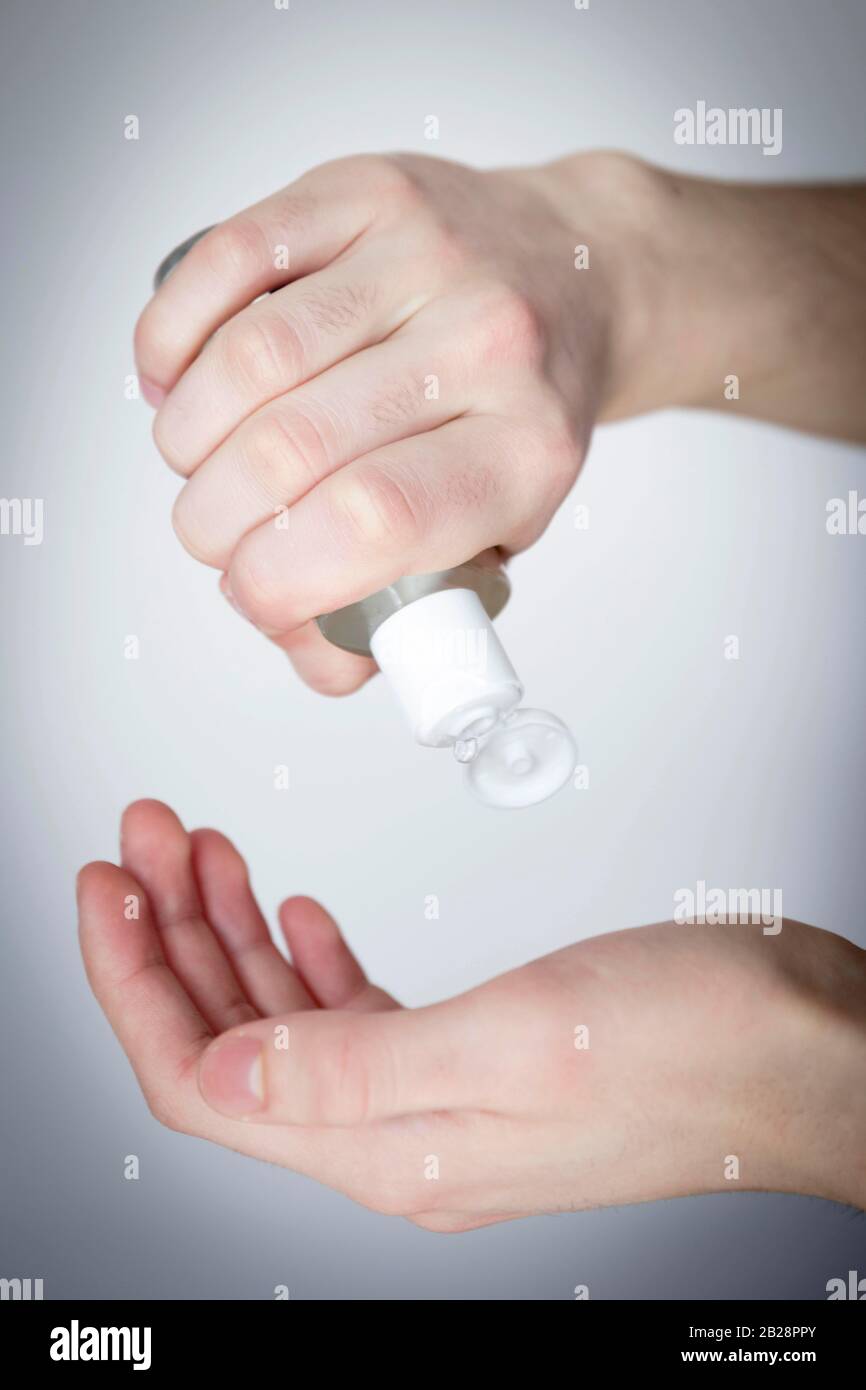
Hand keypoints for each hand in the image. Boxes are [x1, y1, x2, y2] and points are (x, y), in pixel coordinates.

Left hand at [78, 801, 865, 1227]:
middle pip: (234, 1038)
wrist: (804, 1049)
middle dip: (175, 932)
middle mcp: (399, 1131)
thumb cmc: (696, 1047)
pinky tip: (296, 911)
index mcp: (388, 1141)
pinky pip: (355, 1009)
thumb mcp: (512, 1042)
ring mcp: (436, 1095)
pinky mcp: (476, 1056)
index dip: (134, 982)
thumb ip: (352, 1069)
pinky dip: (308, 953)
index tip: (106, 888)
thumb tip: (222, 1080)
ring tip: (203, 850)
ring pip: (287, 1015)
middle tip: (147, 840)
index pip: (203, 1077)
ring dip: (235, 929)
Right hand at [133, 151, 646, 693]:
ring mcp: (424, 256)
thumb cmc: (521, 413)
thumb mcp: (498, 529)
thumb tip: (322, 661)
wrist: (575, 271)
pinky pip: (228, 259)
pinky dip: (173, 336)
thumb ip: (402, 608)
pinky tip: (175, 379)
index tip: (250, 590)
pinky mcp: (365, 192)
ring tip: (194, 462)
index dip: (277, 576)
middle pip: (291, 446)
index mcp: (524, 450)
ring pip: (249, 358)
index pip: (373, 521)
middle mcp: (484, 343)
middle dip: (213, 518)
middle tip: (214, 534)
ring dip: (186, 436)